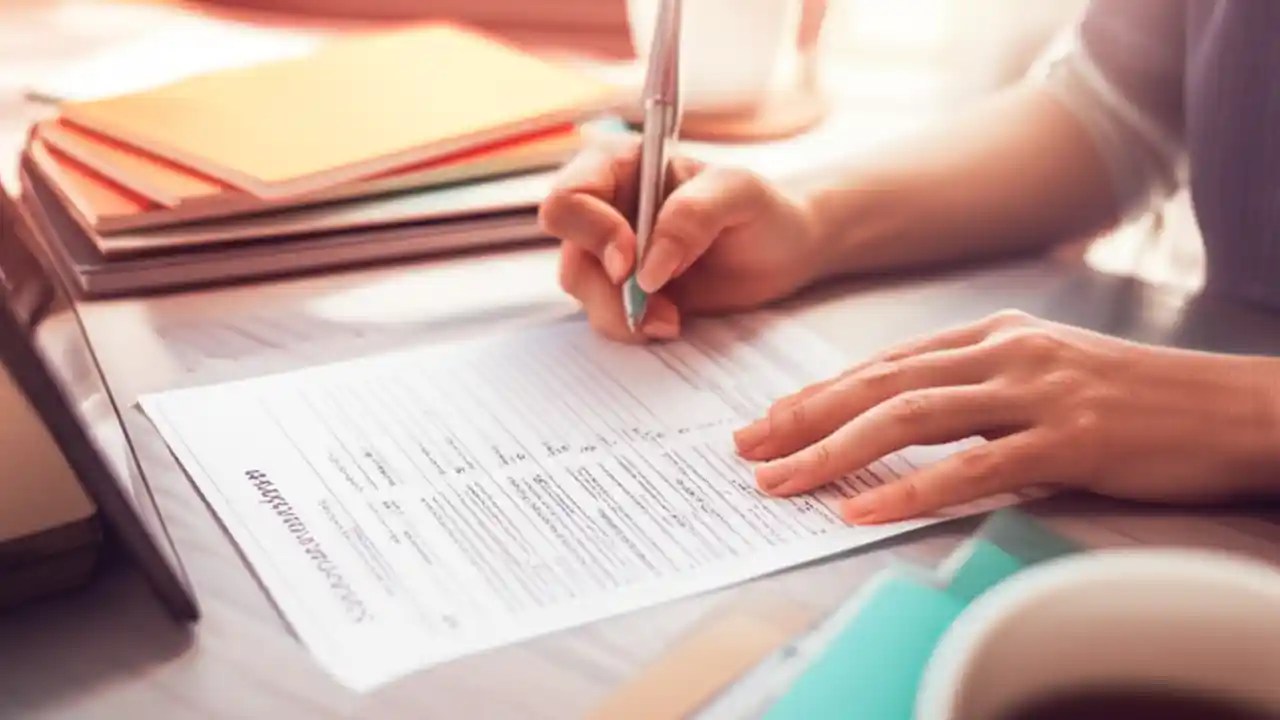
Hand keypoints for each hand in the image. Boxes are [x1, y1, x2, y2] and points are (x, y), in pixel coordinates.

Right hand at [538, 137, 822, 341]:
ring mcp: (610, 252)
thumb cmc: (762, 209)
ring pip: (582, 289)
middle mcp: (607, 207)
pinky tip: (670, 321)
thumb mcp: (740, 194)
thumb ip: (692, 215)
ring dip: (622, 313)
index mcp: (622, 166)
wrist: (783, 255)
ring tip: (672, 317)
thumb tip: (647, 267)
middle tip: (654, 301)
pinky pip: (604, 315)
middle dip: (607, 286)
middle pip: (569, 249)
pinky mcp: (623, 291)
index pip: (570, 196)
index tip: (629, 261)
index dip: (591, 231)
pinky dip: (633, 328)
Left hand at [733, 310, 1279, 523]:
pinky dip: (907, 489)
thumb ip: (979, 384)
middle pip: (881, 383)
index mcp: (995, 334)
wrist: (1230, 407)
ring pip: (909, 417)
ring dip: (834, 451)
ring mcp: (1036, 393)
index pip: (886, 363)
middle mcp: (1006, 353)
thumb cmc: (1136, 399)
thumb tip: (906, 412)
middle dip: (804, 417)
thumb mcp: (1047, 372)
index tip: (770, 419)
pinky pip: (971, 468)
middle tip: (748, 448)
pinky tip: (861, 509)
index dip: (821, 392)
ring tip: (782, 481)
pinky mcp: (1067, 440)